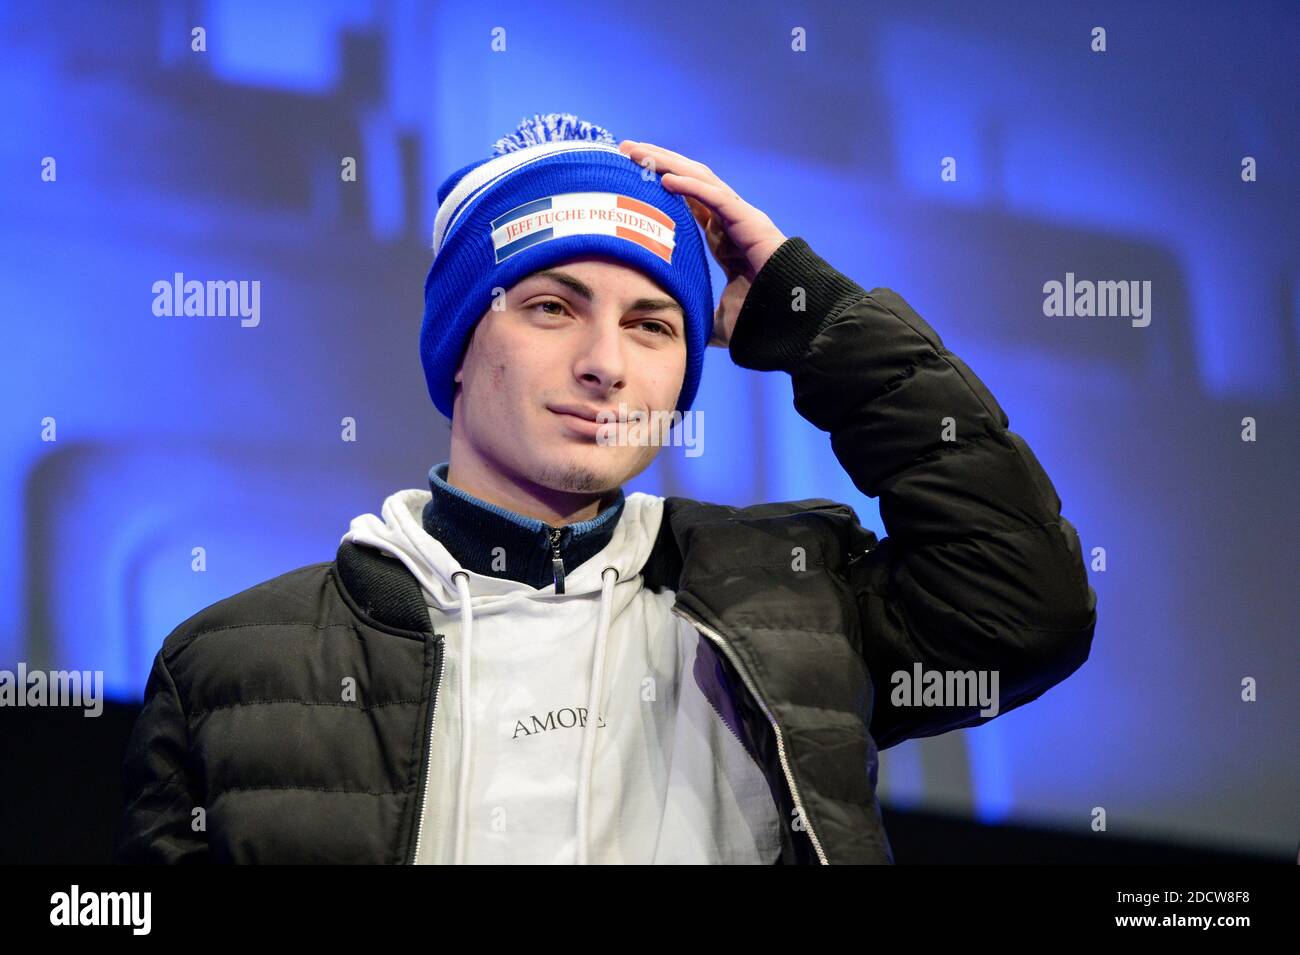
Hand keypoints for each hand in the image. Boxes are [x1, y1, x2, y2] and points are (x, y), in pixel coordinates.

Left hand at [617, 140, 786, 347]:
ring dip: (667, 163)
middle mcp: (730, 220)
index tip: (631, 175)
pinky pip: (716, 197)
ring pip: (699, 178)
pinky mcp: (749, 221)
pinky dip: (690, 185)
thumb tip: (680, 336)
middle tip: (626, 150)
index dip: (660, 184)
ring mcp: (741, 217)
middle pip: (688, 180)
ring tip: (637, 153)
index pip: (687, 200)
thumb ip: (699, 319)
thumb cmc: (763, 318)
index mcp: (722, 236)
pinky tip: (665, 179)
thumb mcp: (719, 320)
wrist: (794, 321)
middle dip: (658, 162)